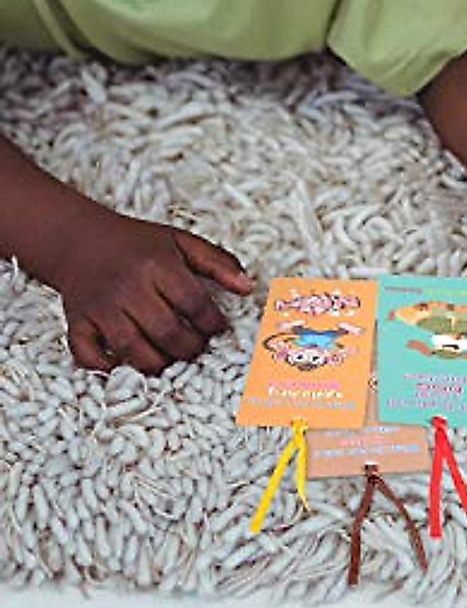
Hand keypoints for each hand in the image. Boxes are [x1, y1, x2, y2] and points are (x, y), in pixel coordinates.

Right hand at [52, 208, 252, 374]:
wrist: (81, 240)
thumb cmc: (138, 244)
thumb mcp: (182, 242)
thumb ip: (218, 262)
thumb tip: (248, 288)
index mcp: (157, 265)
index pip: (194, 303)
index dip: (213, 323)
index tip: (220, 330)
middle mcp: (128, 288)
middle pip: (166, 331)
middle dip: (190, 349)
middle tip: (198, 350)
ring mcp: (100, 308)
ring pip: (132, 350)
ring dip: (157, 363)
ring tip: (172, 360)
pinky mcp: (77, 323)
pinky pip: (88, 356)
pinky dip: (107, 368)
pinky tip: (127, 364)